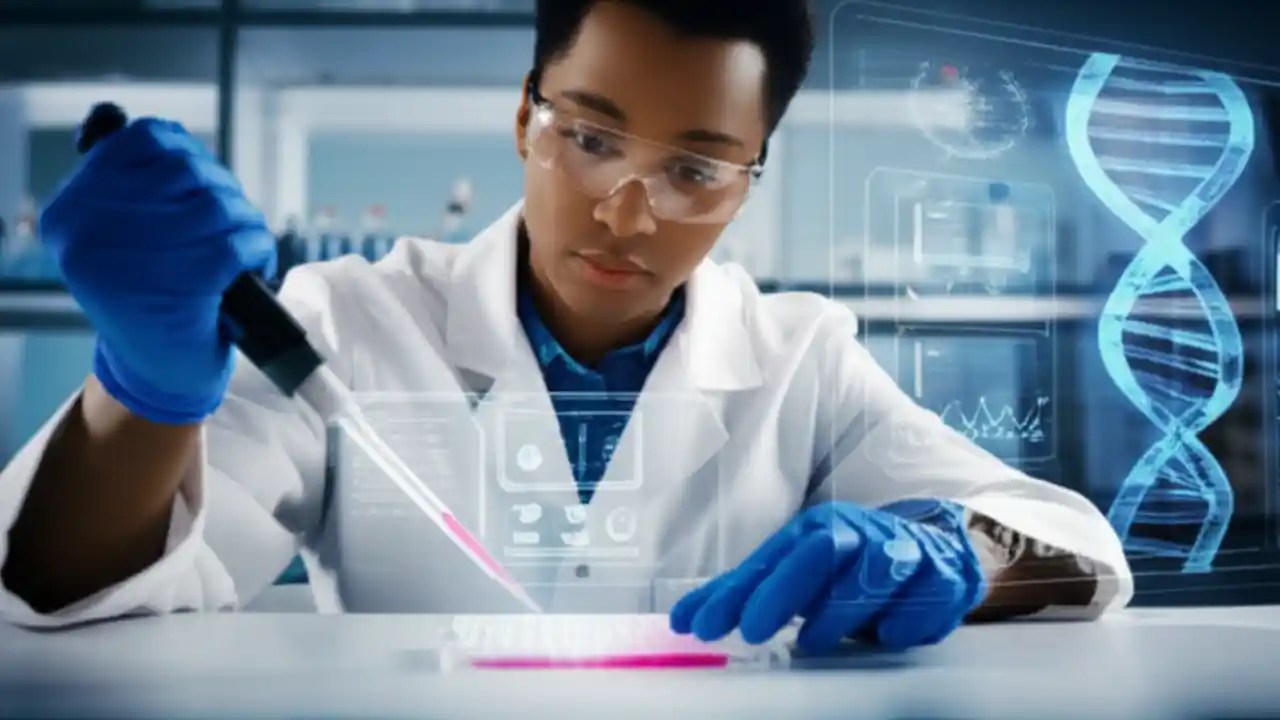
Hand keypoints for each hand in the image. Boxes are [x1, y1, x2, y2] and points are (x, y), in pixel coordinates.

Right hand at [39, 118, 275, 424]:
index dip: (188, 154)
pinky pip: (238, 242)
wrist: (161, 374)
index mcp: (70, 213)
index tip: (199, 184)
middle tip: (226, 227)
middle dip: (222, 194)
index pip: (144, 140)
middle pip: (187, 169)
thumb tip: (133, 121)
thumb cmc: (153, 296)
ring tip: (237, 253)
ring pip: (217, 205)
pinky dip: (257, 252)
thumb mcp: (126, 234)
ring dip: (244, 225)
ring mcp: (132, 259)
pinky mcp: (178, 285)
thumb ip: (130, 180)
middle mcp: (89, 232)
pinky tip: (250, 270)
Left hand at [670, 500, 986, 652]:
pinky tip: (890, 635)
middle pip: (824, 549)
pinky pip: (933, 596)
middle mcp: (864, 535)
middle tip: (754, 630)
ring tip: (816, 639)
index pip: (773, 557)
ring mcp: (908, 554)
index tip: (703, 627)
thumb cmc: (850, 567)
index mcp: (820, 531)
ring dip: (844, 607)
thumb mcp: (795, 573)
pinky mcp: (949, 579)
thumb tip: (683, 621)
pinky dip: (911, 618)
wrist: (937, 545)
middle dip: (785, 590)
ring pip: (879, 569)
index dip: (735, 592)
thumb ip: (743, 595)